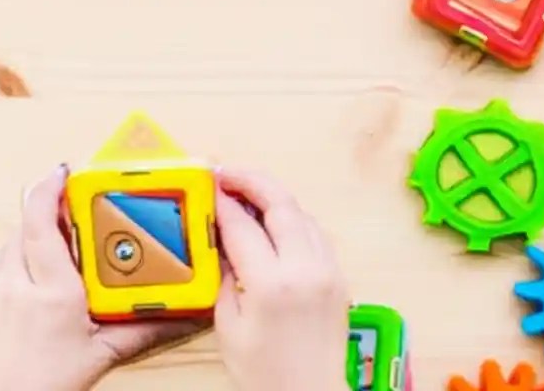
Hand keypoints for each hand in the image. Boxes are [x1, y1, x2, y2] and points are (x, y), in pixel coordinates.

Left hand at [0, 165, 205, 390]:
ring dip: (26, 243)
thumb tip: (181, 319)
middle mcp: (16, 283)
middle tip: (68, 220)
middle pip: (26, 228)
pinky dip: (9, 268)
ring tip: (49, 257)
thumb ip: (140, 331)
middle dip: (46, 219)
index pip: (43, 220)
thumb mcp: (99, 356)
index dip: (51, 189)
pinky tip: (25, 285)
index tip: (63, 172)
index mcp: (54, 291)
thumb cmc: (43, 387)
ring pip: (6, 246)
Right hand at [214, 167, 349, 390]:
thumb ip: (223, 275)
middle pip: (280, 203)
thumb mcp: (227, 324)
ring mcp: (328, 271)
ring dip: (273, 196)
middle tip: (224, 172)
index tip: (205, 185)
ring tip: (245, 190)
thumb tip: (219, 238)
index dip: (220, 201)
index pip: (242, 224)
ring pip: (302, 213)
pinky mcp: (338, 277)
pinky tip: (272, 220)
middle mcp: (305, 269)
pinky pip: (315, 232)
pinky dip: (292, 217)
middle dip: (250, 180)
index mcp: (271, 284)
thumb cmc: (265, 373)